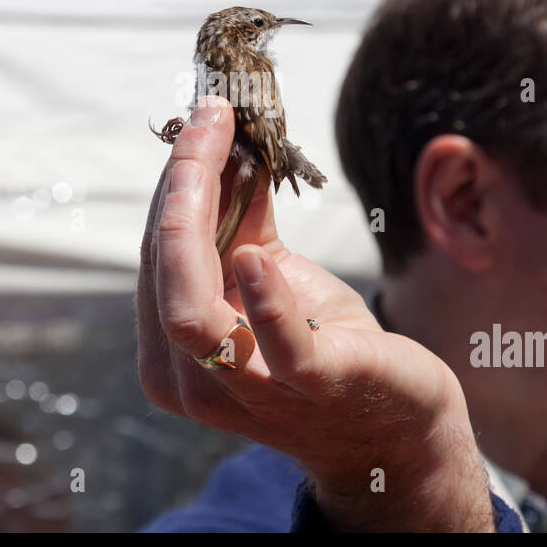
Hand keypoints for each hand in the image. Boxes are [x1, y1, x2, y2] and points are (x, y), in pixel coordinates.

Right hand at [135, 95, 494, 530]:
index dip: (175, 181)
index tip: (204, 118)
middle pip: (164, 270)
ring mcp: (247, 392)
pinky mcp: (314, 388)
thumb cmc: (323, 345)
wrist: (390, 430)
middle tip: (215, 115)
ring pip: (189, 311)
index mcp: (170, 351)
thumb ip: (237, 223)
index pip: (156, 252)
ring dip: (199, 218)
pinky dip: (264, 300)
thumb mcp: (269, 278)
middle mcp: (191, 380)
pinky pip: (277, 348)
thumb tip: (224, 140)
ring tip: (228, 148)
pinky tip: (257, 258)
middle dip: (182, 184)